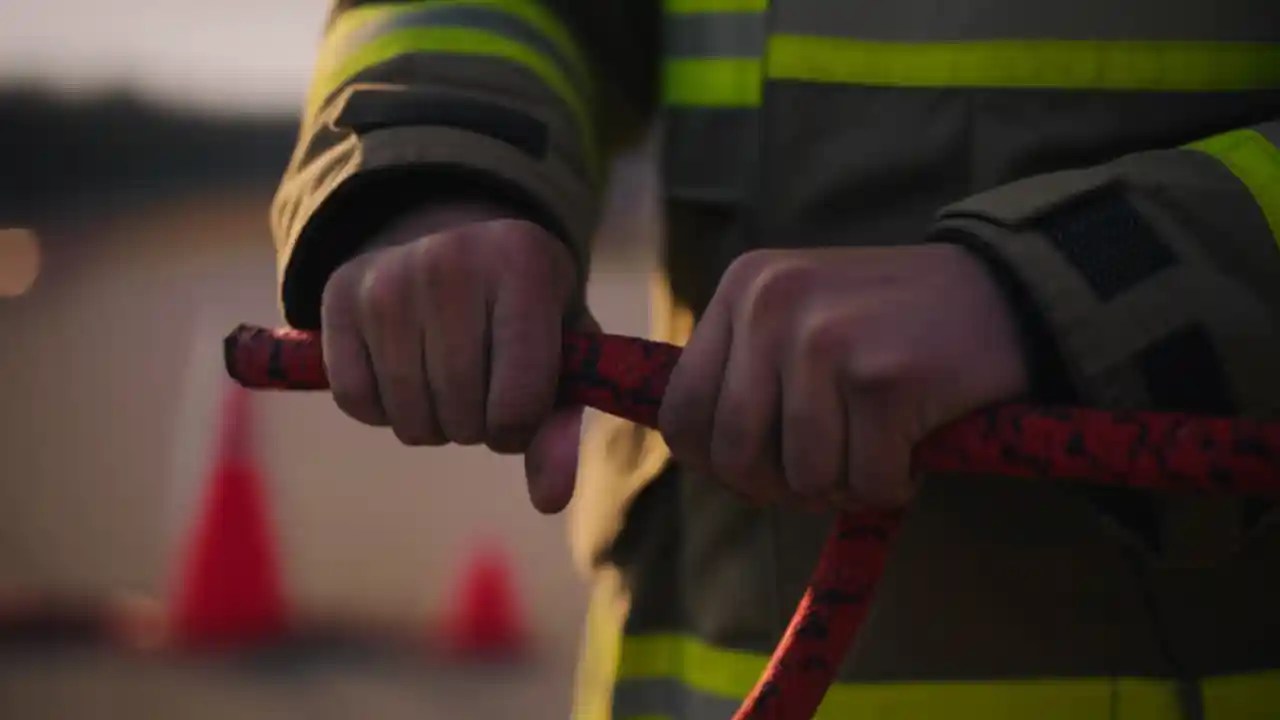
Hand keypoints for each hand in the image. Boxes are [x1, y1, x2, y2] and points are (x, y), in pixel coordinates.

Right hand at [320, 201, 589, 512]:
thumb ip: (560, 425)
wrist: (458, 237)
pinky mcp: (338, 293)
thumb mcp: (561, 354)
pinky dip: (382, 410)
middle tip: (482, 389)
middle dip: (477, 426)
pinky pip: (356, 401)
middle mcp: (452, 261)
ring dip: (433, 423)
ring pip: (409, 418)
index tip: (522, 405)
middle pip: (463, 416)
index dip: (521, 429)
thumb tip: (549, 501)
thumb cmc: (524, 312)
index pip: (519, 404)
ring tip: (446, 381)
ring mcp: (389, 276)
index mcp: (525, 266)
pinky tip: (403, 374)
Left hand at [658, 244, 1028, 509]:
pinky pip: (865, 482)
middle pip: (734, 454)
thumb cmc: (894, 326)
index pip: (681, 412)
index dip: (714, 464)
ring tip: (879, 446)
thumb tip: (703, 460)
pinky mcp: (882, 378)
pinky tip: (914, 446)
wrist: (1008, 293)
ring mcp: (826, 338)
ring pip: (802, 475)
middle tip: (827, 474)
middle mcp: (772, 303)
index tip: (759, 472)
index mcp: (742, 287)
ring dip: (846, 485)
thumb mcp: (801, 319)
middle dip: (781, 487)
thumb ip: (747, 374)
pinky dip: (893, 484)